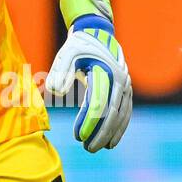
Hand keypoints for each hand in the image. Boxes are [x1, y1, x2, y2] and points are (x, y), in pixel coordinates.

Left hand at [46, 0, 132, 152]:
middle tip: (87, 148)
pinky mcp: (126, 89)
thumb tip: (55, 91)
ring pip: (121, 115)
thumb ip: (60, 70)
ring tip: (98, 148)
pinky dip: (119, 127)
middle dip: (101, 133)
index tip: (78, 136)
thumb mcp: (66, 53)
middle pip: (112, 113)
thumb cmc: (78, 45)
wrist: (97, 32)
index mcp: (105, 72)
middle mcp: (120, 80)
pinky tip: (111, 141)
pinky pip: (125, 112)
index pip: (98, 103)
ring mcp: (126, 85)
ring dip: (111, 133)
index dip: (89, 121)